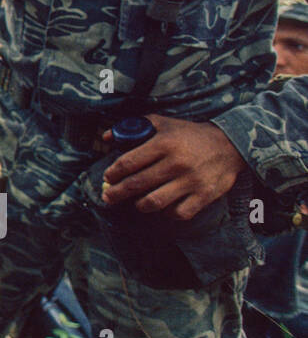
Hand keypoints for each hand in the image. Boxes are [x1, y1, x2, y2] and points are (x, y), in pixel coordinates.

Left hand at [101, 114, 246, 219]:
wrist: (230, 145)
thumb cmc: (189, 134)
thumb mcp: (162, 123)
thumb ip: (134, 126)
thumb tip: (106, 137)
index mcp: (164, 144)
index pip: (129, 162)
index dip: (113, 173)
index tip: (107, 177)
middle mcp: (176, 163)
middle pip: (137, 184)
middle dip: (117, 193)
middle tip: (108, 197)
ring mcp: (190, 181)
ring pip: (154, 202)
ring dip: (139, 205)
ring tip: (135, 203)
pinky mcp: (204, 196)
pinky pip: (178, 212)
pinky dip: (166, 213)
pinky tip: (162, 207)